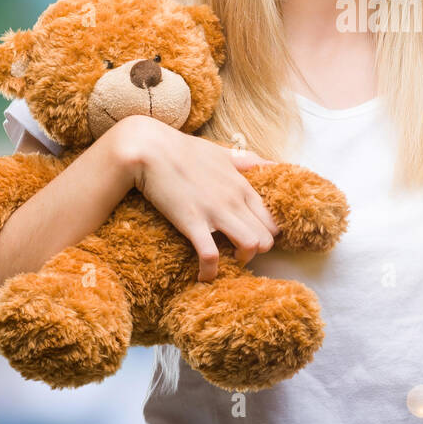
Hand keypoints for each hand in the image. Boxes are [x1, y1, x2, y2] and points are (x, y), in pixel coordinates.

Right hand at [106, 116, 280, 281]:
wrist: (150, 149)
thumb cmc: (184, 150)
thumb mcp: (222, 153)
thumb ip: (248, 162)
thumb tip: (272, 164)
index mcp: (242, 186)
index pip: (272, 221)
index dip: (266, 236)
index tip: (252, 240)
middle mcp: (234, 200)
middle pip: (266, 238)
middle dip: (257, 252)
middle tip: (238, 253)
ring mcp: (215, 212)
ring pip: (250, 246)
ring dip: (240, 261)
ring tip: (225, 261)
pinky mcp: (192, 222)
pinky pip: (210, 255)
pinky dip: (210, 270)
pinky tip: (203, 275)